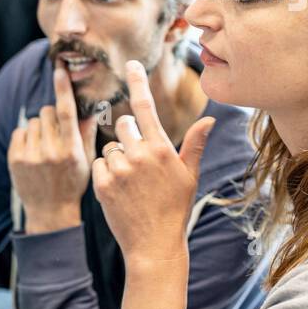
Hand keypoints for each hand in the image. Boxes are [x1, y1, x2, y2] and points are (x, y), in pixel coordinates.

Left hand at [9, 65, 97, 233]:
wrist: (50, 210)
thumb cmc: (72, 182)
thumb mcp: (87, 159)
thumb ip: (88, 131)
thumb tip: (93, 106)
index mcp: (72, 150)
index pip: (66, 112)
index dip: (63, 88)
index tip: (59, 69)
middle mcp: (51, 151)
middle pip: (48, 111)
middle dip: (53, 116)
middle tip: (57, 133)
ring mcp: (31, 156)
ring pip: (34, 121)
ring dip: (40, 128)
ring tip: (46, 145)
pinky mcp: (15, 159)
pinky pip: (20, 131)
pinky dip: (27, 136)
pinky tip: (34, 150)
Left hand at [91, 60, 214, 265]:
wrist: (153, 244)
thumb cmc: (174, 209)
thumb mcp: (189, 176)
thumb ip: (194, 144)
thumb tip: (210, 119)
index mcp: (162, 149)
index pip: (146, 108)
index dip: (137, 83)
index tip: (129, 64)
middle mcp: (140, 155)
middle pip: (122, 125)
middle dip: (127, 136)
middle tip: (137, 160)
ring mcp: (119, 170)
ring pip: (109, 147)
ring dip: (116, 158)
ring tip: (130, 181)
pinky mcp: (102, 183)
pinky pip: (97, 163)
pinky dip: (104, 172)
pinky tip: (118, 188)